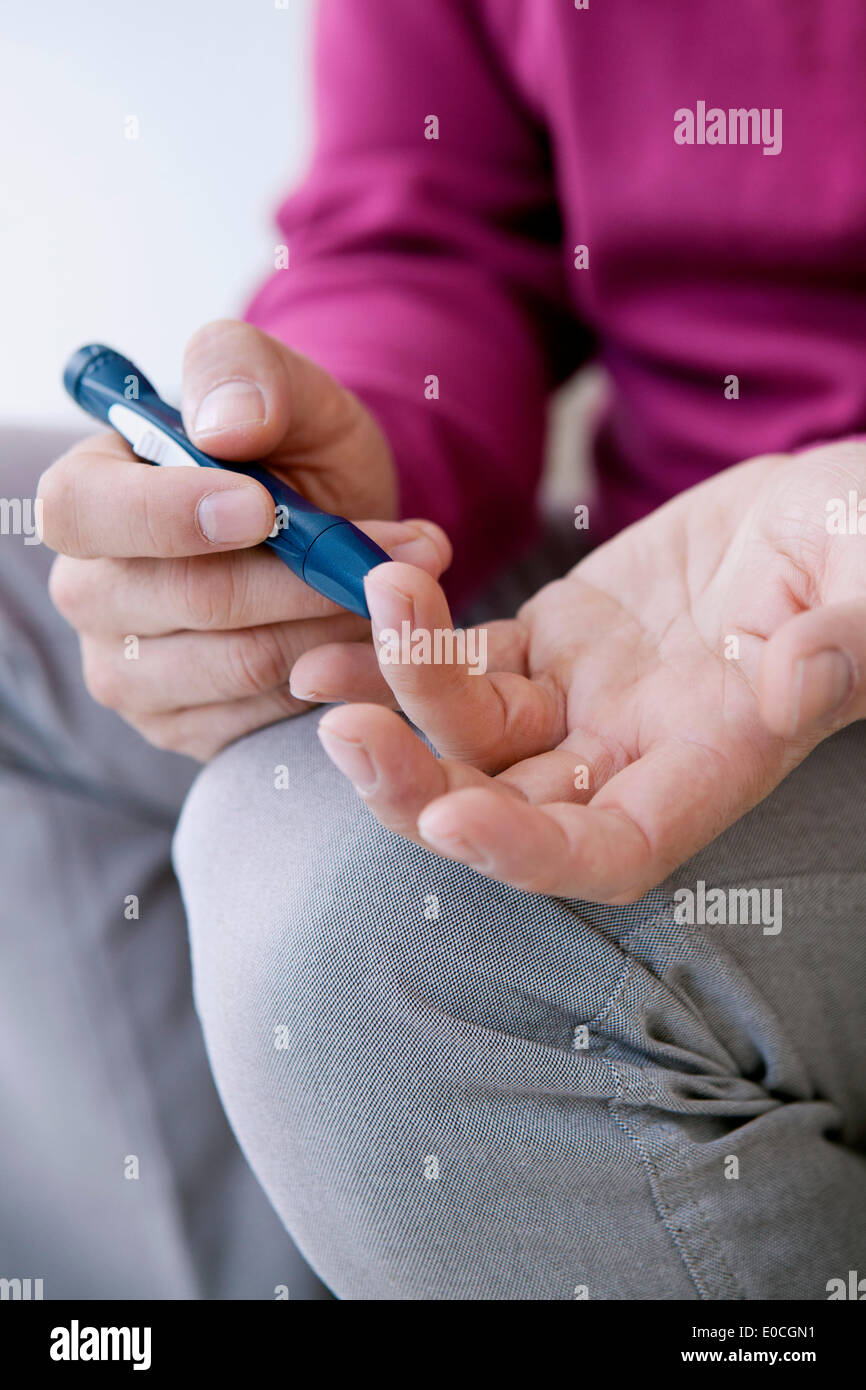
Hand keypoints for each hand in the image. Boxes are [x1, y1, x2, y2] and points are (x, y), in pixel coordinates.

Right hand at [40, 320, 449, 758]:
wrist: (336, 533)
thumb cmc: (295, 455)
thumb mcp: (291, 392)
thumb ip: (248, 374)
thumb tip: (225, 427)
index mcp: (87, 493)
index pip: (86, 511)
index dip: (172, 514)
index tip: (264, 507)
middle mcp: (89, 590)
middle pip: (185, 598)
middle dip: (304, 576)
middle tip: (403, 552)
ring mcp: (127, 671)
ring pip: (242, 662)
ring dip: (338, 624)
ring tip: (404, 586)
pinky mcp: (181, 727)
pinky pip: (268, 714)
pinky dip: (337, 674)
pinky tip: (374, 637)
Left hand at [303, 441, 865, 901]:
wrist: (830, 509)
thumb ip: (847, 645)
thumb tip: (798, 680)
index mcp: (711, 764)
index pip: (608, 849)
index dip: (528, 853)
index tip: (453, 819)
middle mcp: (633, 751)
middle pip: (506, 808)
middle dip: (419, 786)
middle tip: (347, 732)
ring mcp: (586, 698)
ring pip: (471, 731)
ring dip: (404, 689)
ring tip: (372, 609)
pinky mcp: (556, 637)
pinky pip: (467, 657)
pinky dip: (410, 643)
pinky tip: (354, 615)